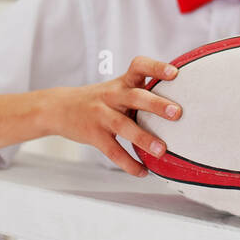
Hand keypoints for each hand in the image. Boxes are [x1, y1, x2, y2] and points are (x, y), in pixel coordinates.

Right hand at [45, 56, 180, 176]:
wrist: (59, 108)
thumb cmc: (100, 100)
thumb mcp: (117, 89)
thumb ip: (141, 92)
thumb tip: (179, 103)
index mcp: (122, 82)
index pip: (139, 66)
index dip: (156, 67)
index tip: (175, 72)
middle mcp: (112, 96)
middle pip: (135, 96)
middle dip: (156, 104)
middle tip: (177, 113)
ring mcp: (101, 115)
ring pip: (124, 126)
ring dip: (144, 138)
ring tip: (162, 151)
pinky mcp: (93, 135)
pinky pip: (113, 151)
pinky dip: (129, 164)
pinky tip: (144, 172)